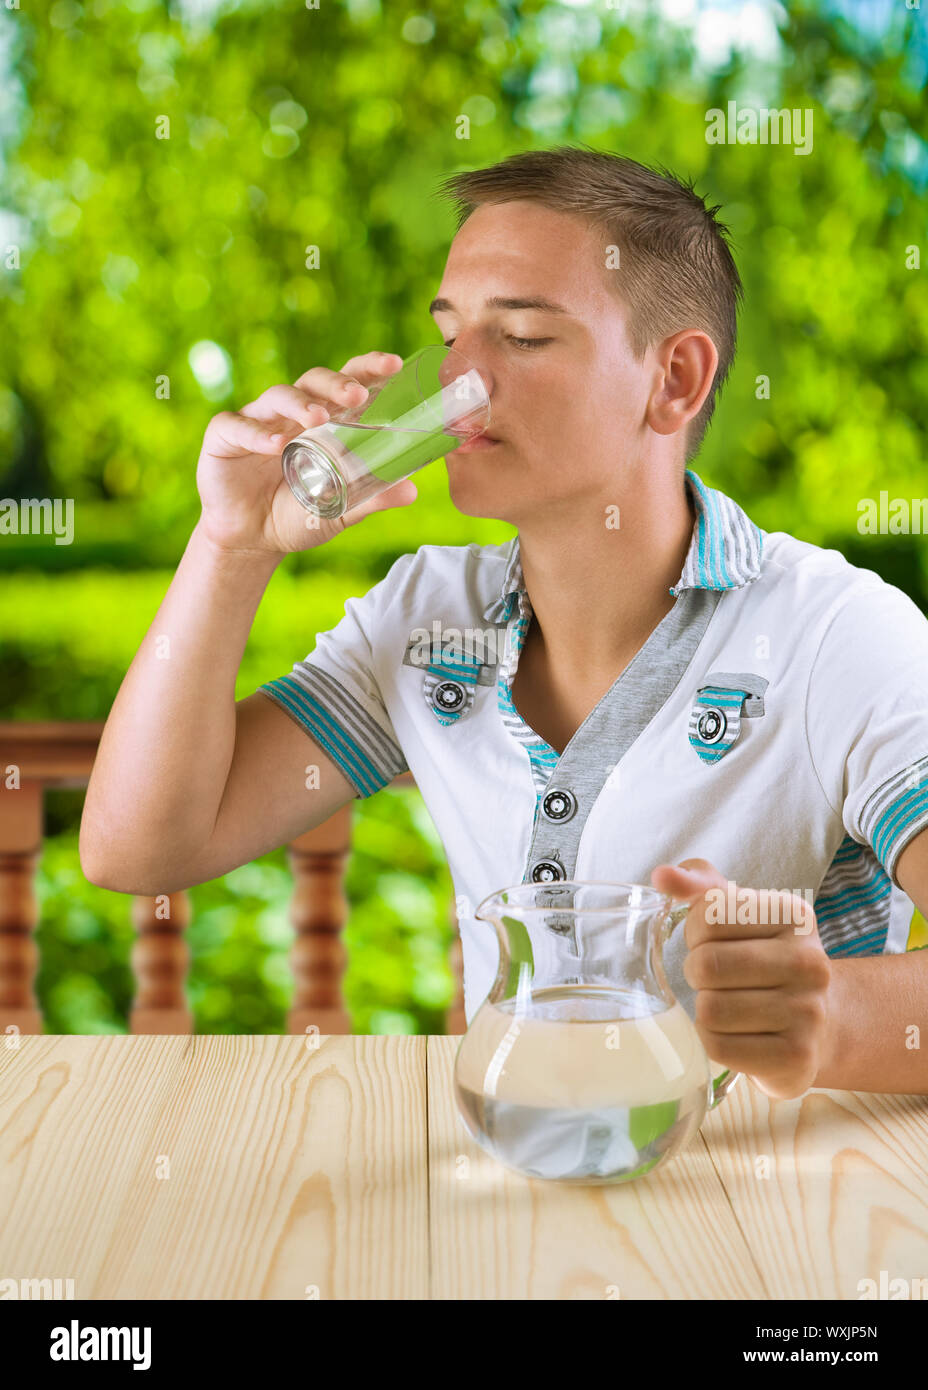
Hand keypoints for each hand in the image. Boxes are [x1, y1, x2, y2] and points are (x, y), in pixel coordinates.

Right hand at [195, 350, 415, 556]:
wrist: (251, 541)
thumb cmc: (297, 516)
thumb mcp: (339, 510)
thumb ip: (371, 499)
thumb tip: (411, 490)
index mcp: (323, 421)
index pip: (347, 383)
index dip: (369, 368)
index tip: (394, 364)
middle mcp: (291, 413)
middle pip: (314, 380)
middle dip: (337, 383)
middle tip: (357, 395)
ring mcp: (258, 420)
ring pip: (278, 396)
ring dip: (300, 404)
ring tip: (317, 419)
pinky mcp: (224, 436)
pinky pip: (238, 426)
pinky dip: (258, 433)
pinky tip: (275, 445)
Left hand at [650, 858, 832, 1099]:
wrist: (819, 1022)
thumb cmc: (765, 957)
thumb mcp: (740, 911)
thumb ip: (700, 885)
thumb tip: (662, 876)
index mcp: (794, 916)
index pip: (708, 917)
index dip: (696, 933)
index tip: (714, 942)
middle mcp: (809, 962)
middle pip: (706, 965)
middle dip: (697, 973)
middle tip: (717, 979)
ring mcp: (809, 1013)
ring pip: (709, 1010)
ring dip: (705, 1009)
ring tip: (729, 1005)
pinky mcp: (796, 1058)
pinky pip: (718, 1047)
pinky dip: (712, 1041)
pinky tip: (735, 1033)